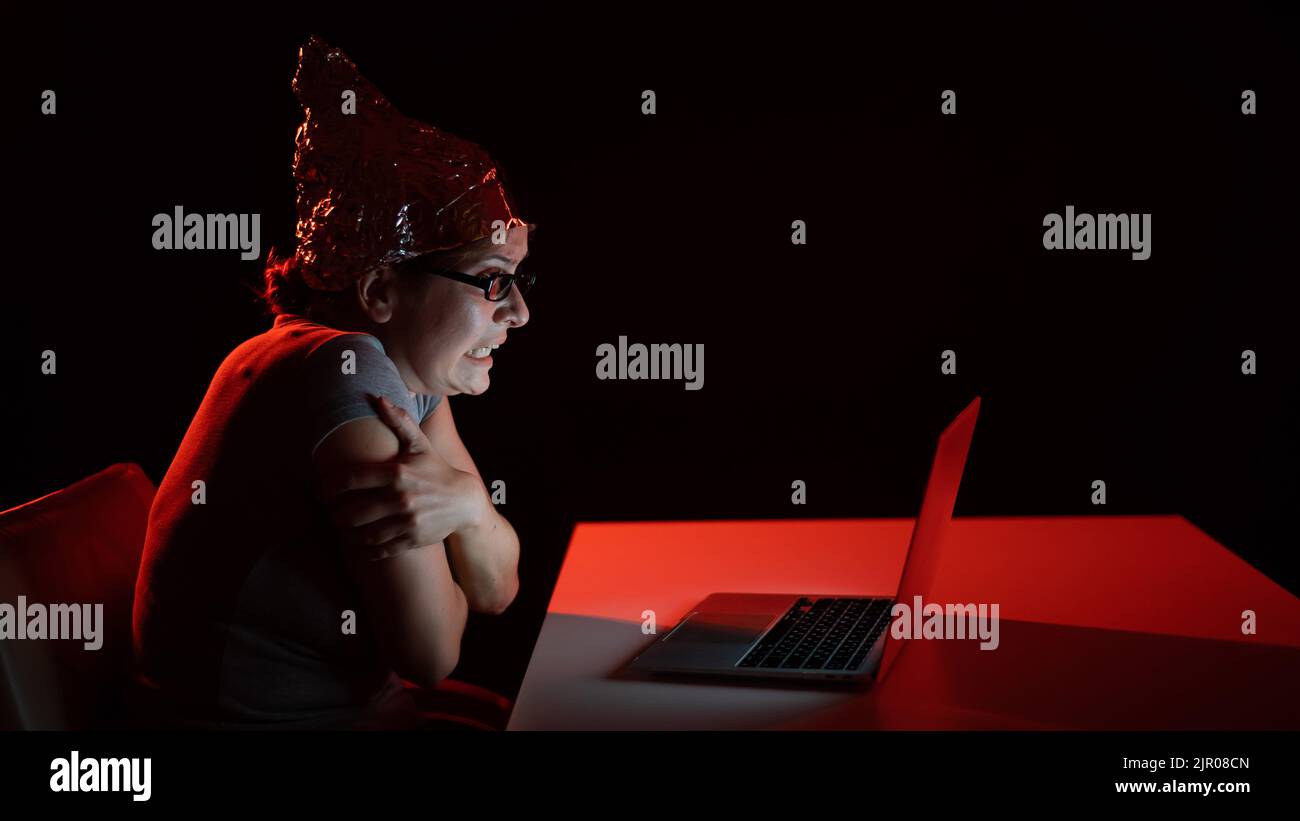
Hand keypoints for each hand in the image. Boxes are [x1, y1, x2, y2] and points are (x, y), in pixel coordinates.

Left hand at [319, 395, 489, 559]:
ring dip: (349, 534)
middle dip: (336, 515)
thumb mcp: (419, 445)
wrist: (465, 501)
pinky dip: (366, 550)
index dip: (328, 486)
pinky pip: (380, 550)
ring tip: (344, 529)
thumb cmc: (436, 470)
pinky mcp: (413, 539)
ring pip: (363, 534)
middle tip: (331, 513)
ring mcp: (407, 521)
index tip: (320, 490)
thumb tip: (378, 397)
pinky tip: (360, 544)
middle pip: (352, 512)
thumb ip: (399, 421)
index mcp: (396, 472)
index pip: (350, 480)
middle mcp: (400, 498)